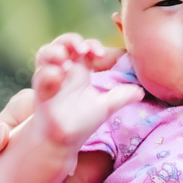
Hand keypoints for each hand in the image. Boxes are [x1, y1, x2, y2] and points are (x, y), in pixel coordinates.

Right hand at [32, 33, 143, 147]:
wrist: (64, 141)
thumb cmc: (81, 122)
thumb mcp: (106, 106)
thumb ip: (121, 96)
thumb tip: (141, 91)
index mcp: (78, 71)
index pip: (81, 47)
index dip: (90, 44)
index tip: (100, 53)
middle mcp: (62, 72)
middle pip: (60, 43)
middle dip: (70, 40)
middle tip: (81, 48)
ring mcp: (50, 80)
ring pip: (44, 54)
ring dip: (54, 51)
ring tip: (64, 57)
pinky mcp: (41, 93)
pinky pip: (40, 78)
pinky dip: (48, 73)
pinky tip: (58, 75)